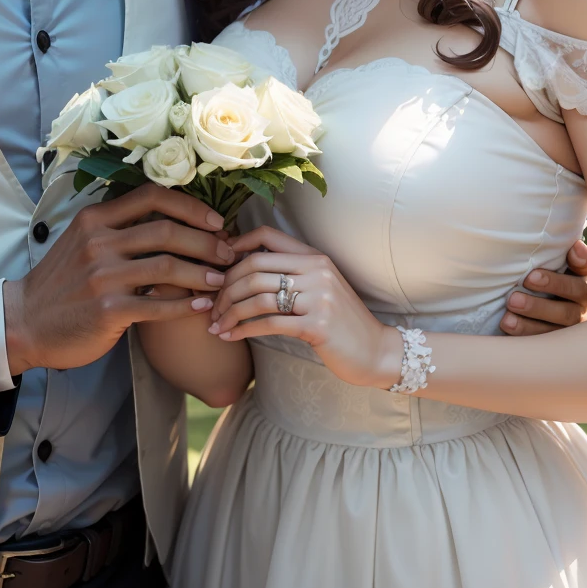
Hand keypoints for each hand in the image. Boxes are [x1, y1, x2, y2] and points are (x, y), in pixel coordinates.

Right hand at [3, 186, 235, 373]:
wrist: (25, 321)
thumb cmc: (62, 282)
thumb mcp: (82, 241)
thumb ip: (118, 228)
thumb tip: (172, 222)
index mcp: (95, 218)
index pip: (152, 196)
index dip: (191, 206)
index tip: (215, 221)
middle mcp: (99, 241)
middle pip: (167, 231)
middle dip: (207, 242)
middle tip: (228, 253)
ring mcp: (103, 276)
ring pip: (168, 267)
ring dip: (203, 274)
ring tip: (221, 280)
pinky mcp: (108, 309)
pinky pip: (158, 304)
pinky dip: (185, 305)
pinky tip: (201, 306)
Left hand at [206, 226, 399, 388]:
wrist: (375, 352)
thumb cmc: (340, 322)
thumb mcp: (319, 289)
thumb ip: (290, 274)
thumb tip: (243, 269)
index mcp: (315, 257)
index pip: (268, 236)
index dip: (237, 245)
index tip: (218, 265)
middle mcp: (316, 270)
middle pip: (254, 267)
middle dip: (225, 287)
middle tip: (211, 306)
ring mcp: (319, 296)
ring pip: (257, 295)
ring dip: (229, 311)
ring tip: (215, 324)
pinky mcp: (317, 324)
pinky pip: (268, 322)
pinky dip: (242, 329)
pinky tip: (229, 336)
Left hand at [501, 239, 586, 334]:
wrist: (523, 309)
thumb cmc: (531, 277)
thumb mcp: (539, 262)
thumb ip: (543, 249)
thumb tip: (533, 227)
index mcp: (581, 273)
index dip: (585, 256)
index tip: (574, 250)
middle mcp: (584, 297)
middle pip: (578, 291)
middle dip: (553, 285)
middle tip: (527, 280)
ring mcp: (575, 322)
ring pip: (564, 319)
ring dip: (536, 311)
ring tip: (511, 306)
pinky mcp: (560, 341)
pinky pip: (547, 339)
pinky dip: (526, 331)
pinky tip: (508, 323)